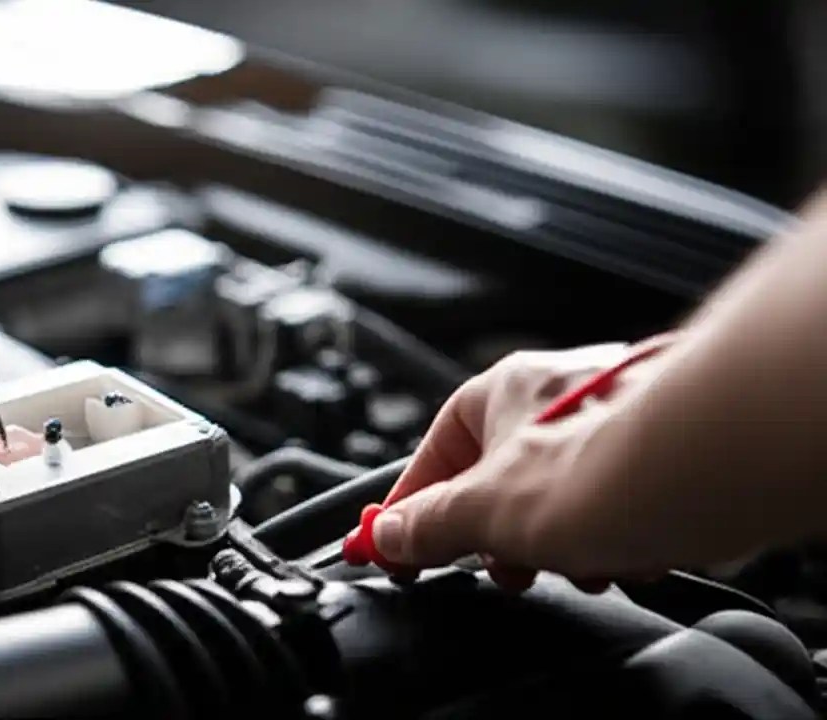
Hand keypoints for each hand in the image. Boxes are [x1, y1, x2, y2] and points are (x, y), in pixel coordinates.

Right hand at [374, 339, 673, 590]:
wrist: (702, 471)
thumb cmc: (594, 470)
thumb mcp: (480, 513)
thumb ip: (427, 526)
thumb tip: (390, 534)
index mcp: (501, 388)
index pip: (435, 450)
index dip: (412, 505)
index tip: (396, 544)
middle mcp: (556, 391)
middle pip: (500, 477)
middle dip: (502, 536)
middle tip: (506, 570)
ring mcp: (612, 417)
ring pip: (560, 493)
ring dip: (562, 542)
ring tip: (582, 565)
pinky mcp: (659, 449)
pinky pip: (614, 499)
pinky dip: (613, 534)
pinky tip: (626, 554)